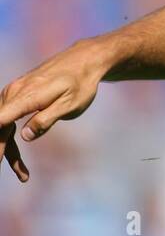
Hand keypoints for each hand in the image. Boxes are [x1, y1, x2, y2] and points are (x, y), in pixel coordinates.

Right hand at [0, 40, 106, 183]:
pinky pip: (7, 117)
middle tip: (21, 175)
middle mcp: (15, 92)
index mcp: (27, 96)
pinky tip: (18, 154)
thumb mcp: (70, 105)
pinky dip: (9, 136)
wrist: (84, 60)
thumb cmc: (80, 83)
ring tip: (22, 173)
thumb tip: (23, 136)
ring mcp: (14, 91)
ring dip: (7, 148)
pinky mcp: (18, 94)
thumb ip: (46, 119)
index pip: (0, 122)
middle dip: (1, 151)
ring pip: (2, 124)